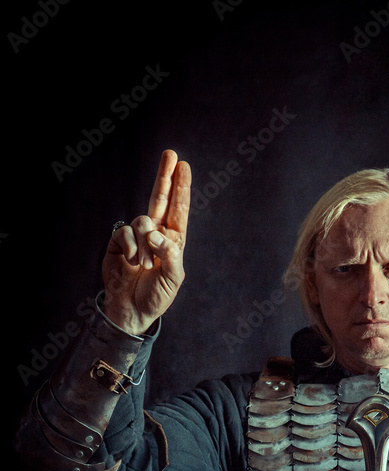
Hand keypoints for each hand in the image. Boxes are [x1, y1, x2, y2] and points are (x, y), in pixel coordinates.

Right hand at [101, 149, 190, 334]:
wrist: (131, 311)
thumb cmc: (156, 297)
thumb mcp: (172, 279)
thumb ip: (170, 256)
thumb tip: (157, 233)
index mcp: (172, 242)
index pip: (178, 210)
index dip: (180, 189)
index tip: (183, 166)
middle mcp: (155, 235)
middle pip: (159, 200)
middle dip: (165, 177)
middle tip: (170, 154)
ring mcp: (136, 237)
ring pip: (142, 221)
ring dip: (145, 244)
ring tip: (144, 265)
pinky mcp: (119, 242)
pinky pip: (125, 233)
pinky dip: (130, 247)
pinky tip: (131, 262)